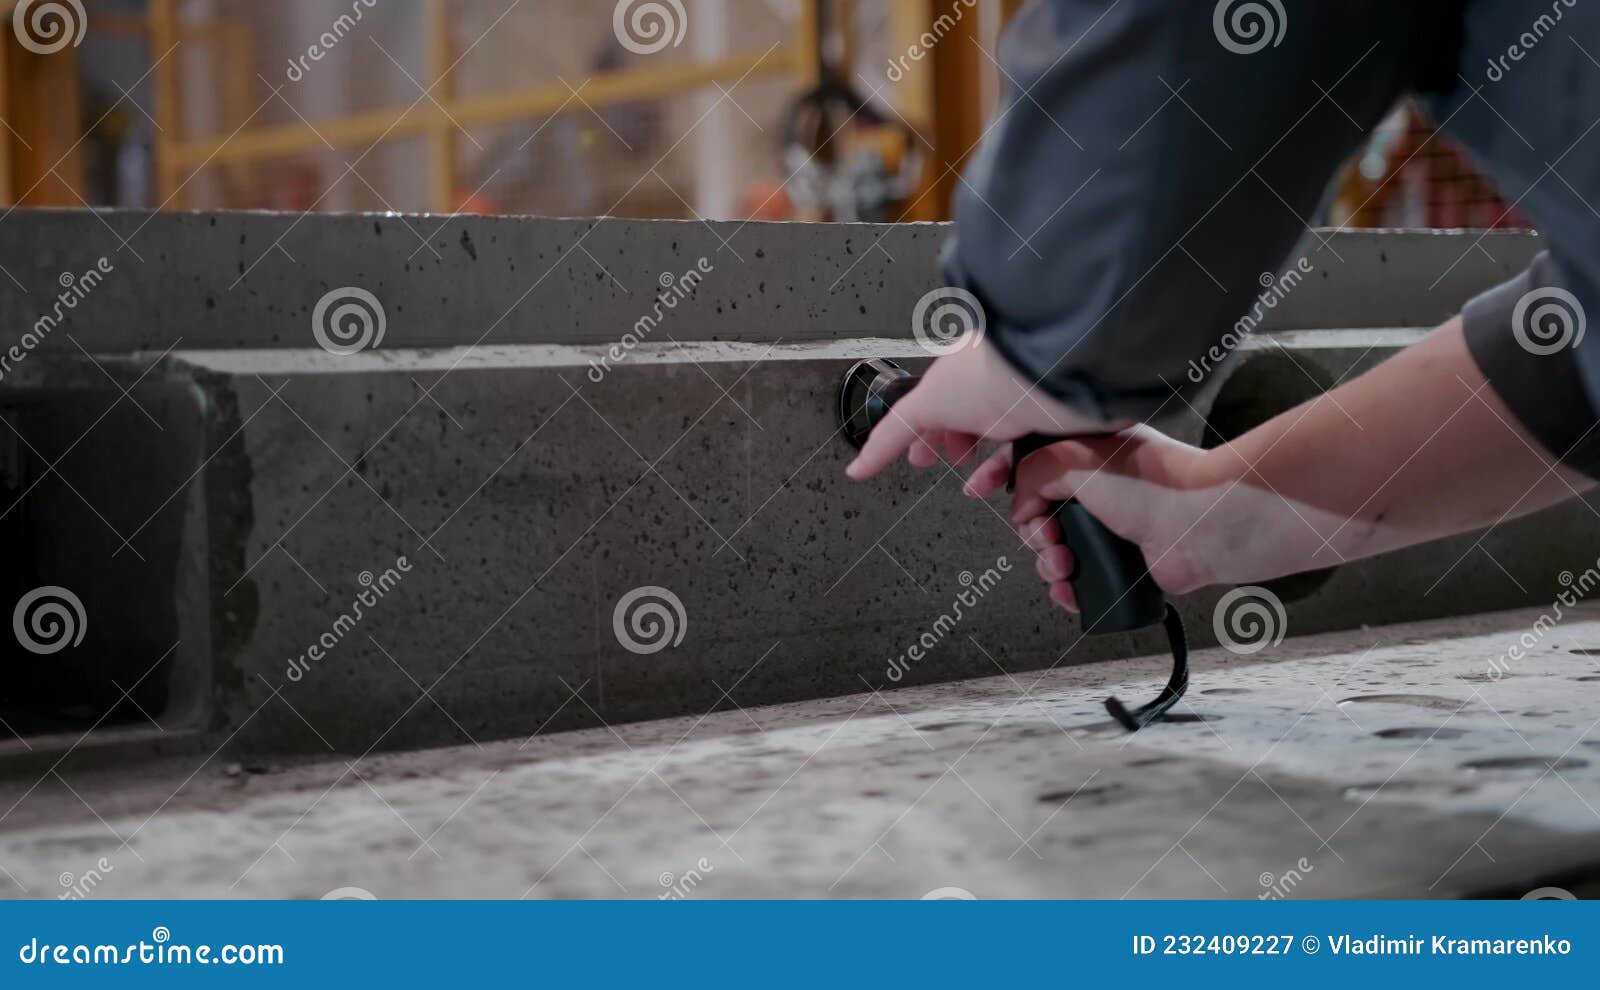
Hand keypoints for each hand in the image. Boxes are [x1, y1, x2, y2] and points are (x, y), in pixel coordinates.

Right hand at [844, 338, 1115, 479]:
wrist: (1040, 378)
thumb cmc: (982, 378)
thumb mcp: (922, 407)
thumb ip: (887, 440)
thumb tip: (856, 469)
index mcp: (957, 375)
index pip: (935, 407)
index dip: (922, 435)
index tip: (917, 458)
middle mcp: (990, 387)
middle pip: (966, 422)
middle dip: (952, 445)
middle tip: (942, 463)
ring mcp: (1020, 404)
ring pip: (999, 440)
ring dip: (985, 467)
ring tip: (977, 484)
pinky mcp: (1049, 423)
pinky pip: (1029, 452)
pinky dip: (1016, 471)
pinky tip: (1010, 483)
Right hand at [964, 426, 1329, 610]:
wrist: (1201, 526)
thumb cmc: (1155, 483)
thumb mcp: (1075, 459)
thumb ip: (1031, 470)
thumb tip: (1020, 502)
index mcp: (1085, 452)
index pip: (1027, 460)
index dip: (998, 474)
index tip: (977, 487)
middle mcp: (1096, 488)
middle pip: (1034, 513)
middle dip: (1032, 530)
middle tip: (1048, 534)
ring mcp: (1108, 526)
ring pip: (1051, 551)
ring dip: (1049, 562)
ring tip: (1067, 562)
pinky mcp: (1118, 562)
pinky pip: (1076, 581)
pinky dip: (1066, 588)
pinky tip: (1071, 587)